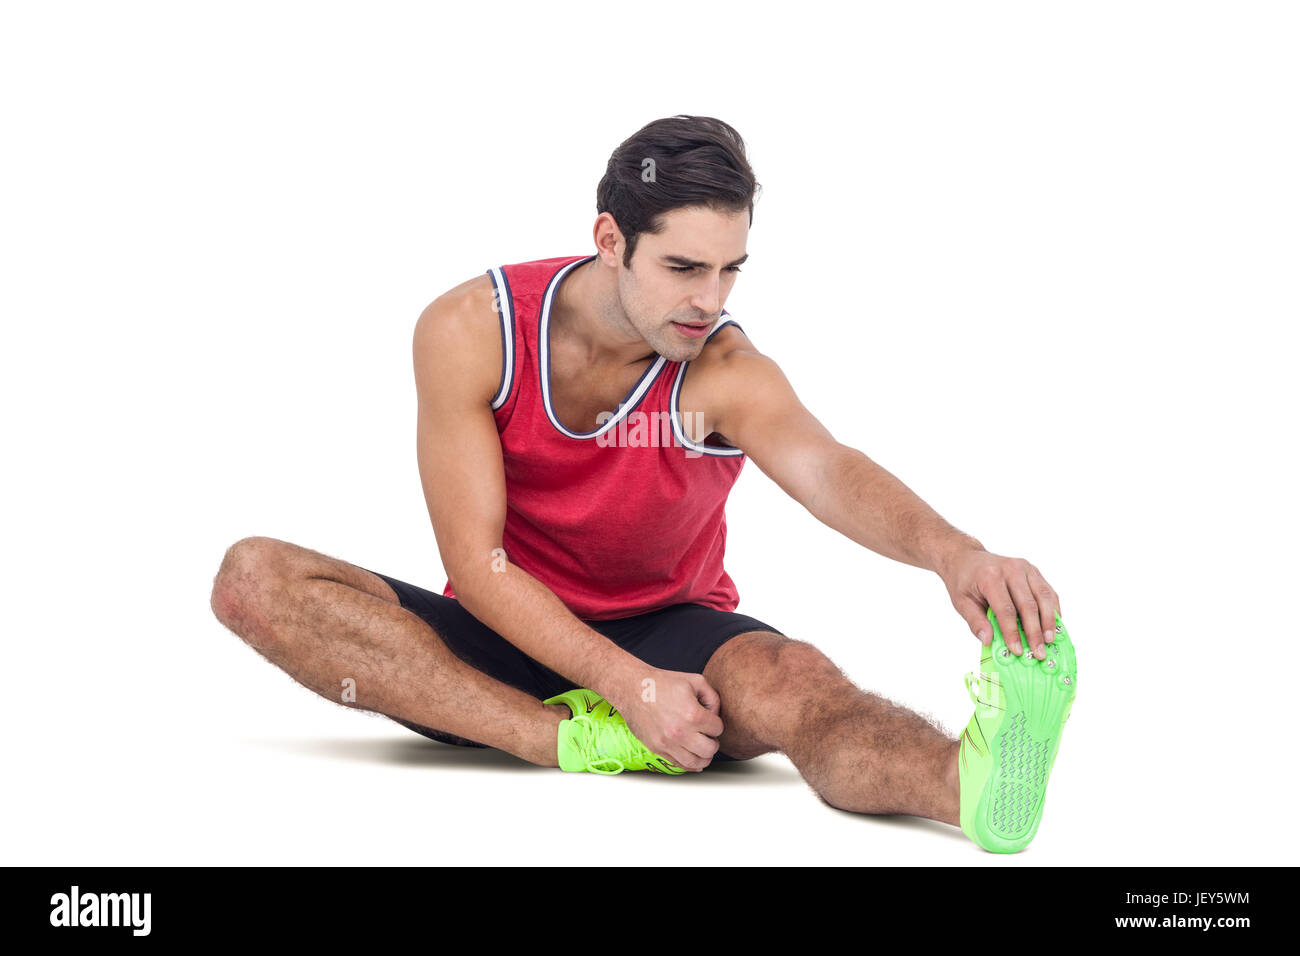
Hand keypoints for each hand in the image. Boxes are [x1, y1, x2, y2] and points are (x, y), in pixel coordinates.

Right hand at [605, 666, 723, 771]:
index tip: (708, 719)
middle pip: (710, 749)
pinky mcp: (657, 749)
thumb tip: (716, 716)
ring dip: (704, 756)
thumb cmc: (662, 683)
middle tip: (708, 735)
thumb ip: (713, 698)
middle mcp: (681, 732)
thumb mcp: (695, 680)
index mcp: (693, 714)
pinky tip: (693, 756)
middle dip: (713, 742)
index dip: (716, 723)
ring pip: (696, 762)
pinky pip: (679, 765)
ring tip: (701, 746)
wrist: (633, 688)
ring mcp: (668, 743)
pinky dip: (690, 764)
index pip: (717, 729)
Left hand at [939, 546, 1061, 659]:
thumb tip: (988, 641)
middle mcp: (1011, 569)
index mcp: (990, 577)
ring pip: (1044, 597)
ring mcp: (1025, 568)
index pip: (1005, 609)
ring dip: (1049, 622)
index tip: (1017, 650)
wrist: (967, 558)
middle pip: (1028, 605)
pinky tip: (1054, 625)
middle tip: (1039, 652)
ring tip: (1049, 641)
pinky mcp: (1033, 571)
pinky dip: (1053, 609)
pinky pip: (1048, 592)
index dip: (1013, 632)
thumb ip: (975, 622)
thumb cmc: (964, 580)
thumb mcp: (961, 602)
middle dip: (1035, 632)